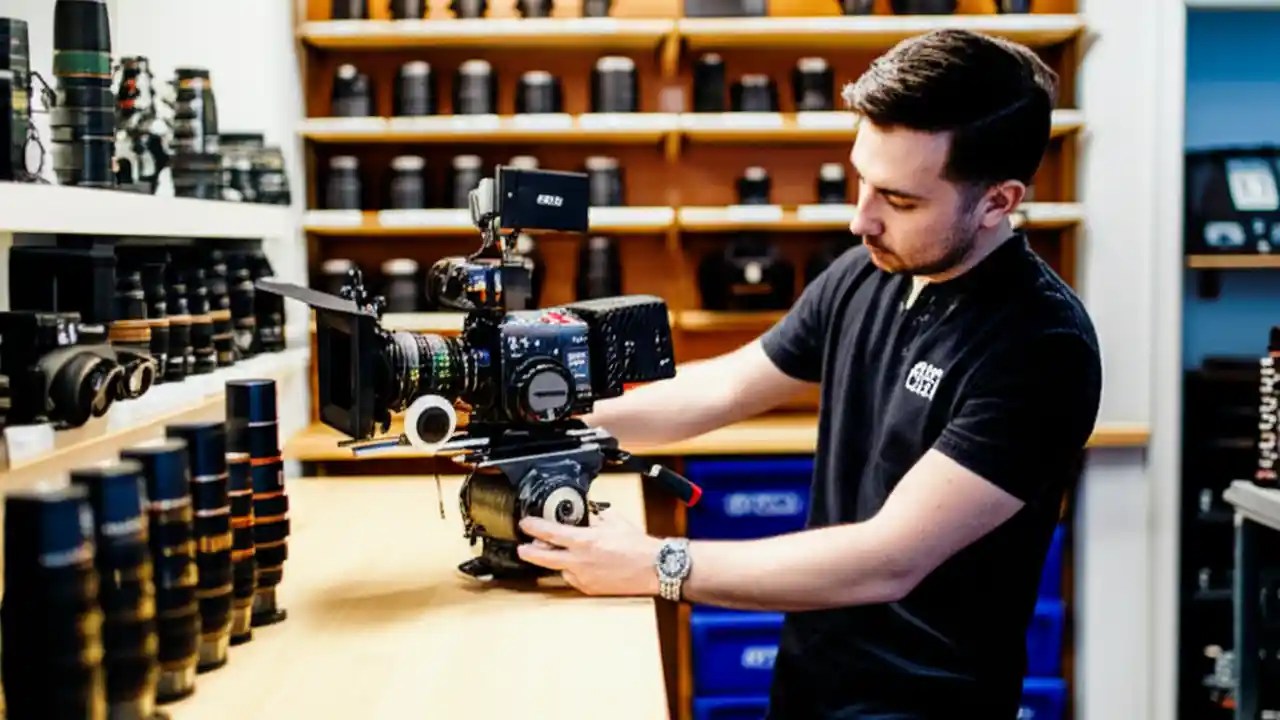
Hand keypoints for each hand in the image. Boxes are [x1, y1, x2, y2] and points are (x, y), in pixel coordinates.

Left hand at [516, 509, 662, 596]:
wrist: (653, 568)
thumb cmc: (637, 546)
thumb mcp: (614, 521)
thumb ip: (595, 517)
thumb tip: (586, 515)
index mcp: (584, 541)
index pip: (549, 532)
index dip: (533, 527)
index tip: (526, 524)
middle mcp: (580, 561)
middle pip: (542, 557)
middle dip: (528, 552)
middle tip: (523, 548)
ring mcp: (583, 578)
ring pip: (558, 569)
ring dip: (554, 560)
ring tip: (557, 553)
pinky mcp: (590, 589)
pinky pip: (572, 579)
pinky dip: (571, 571)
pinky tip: (578, 564)